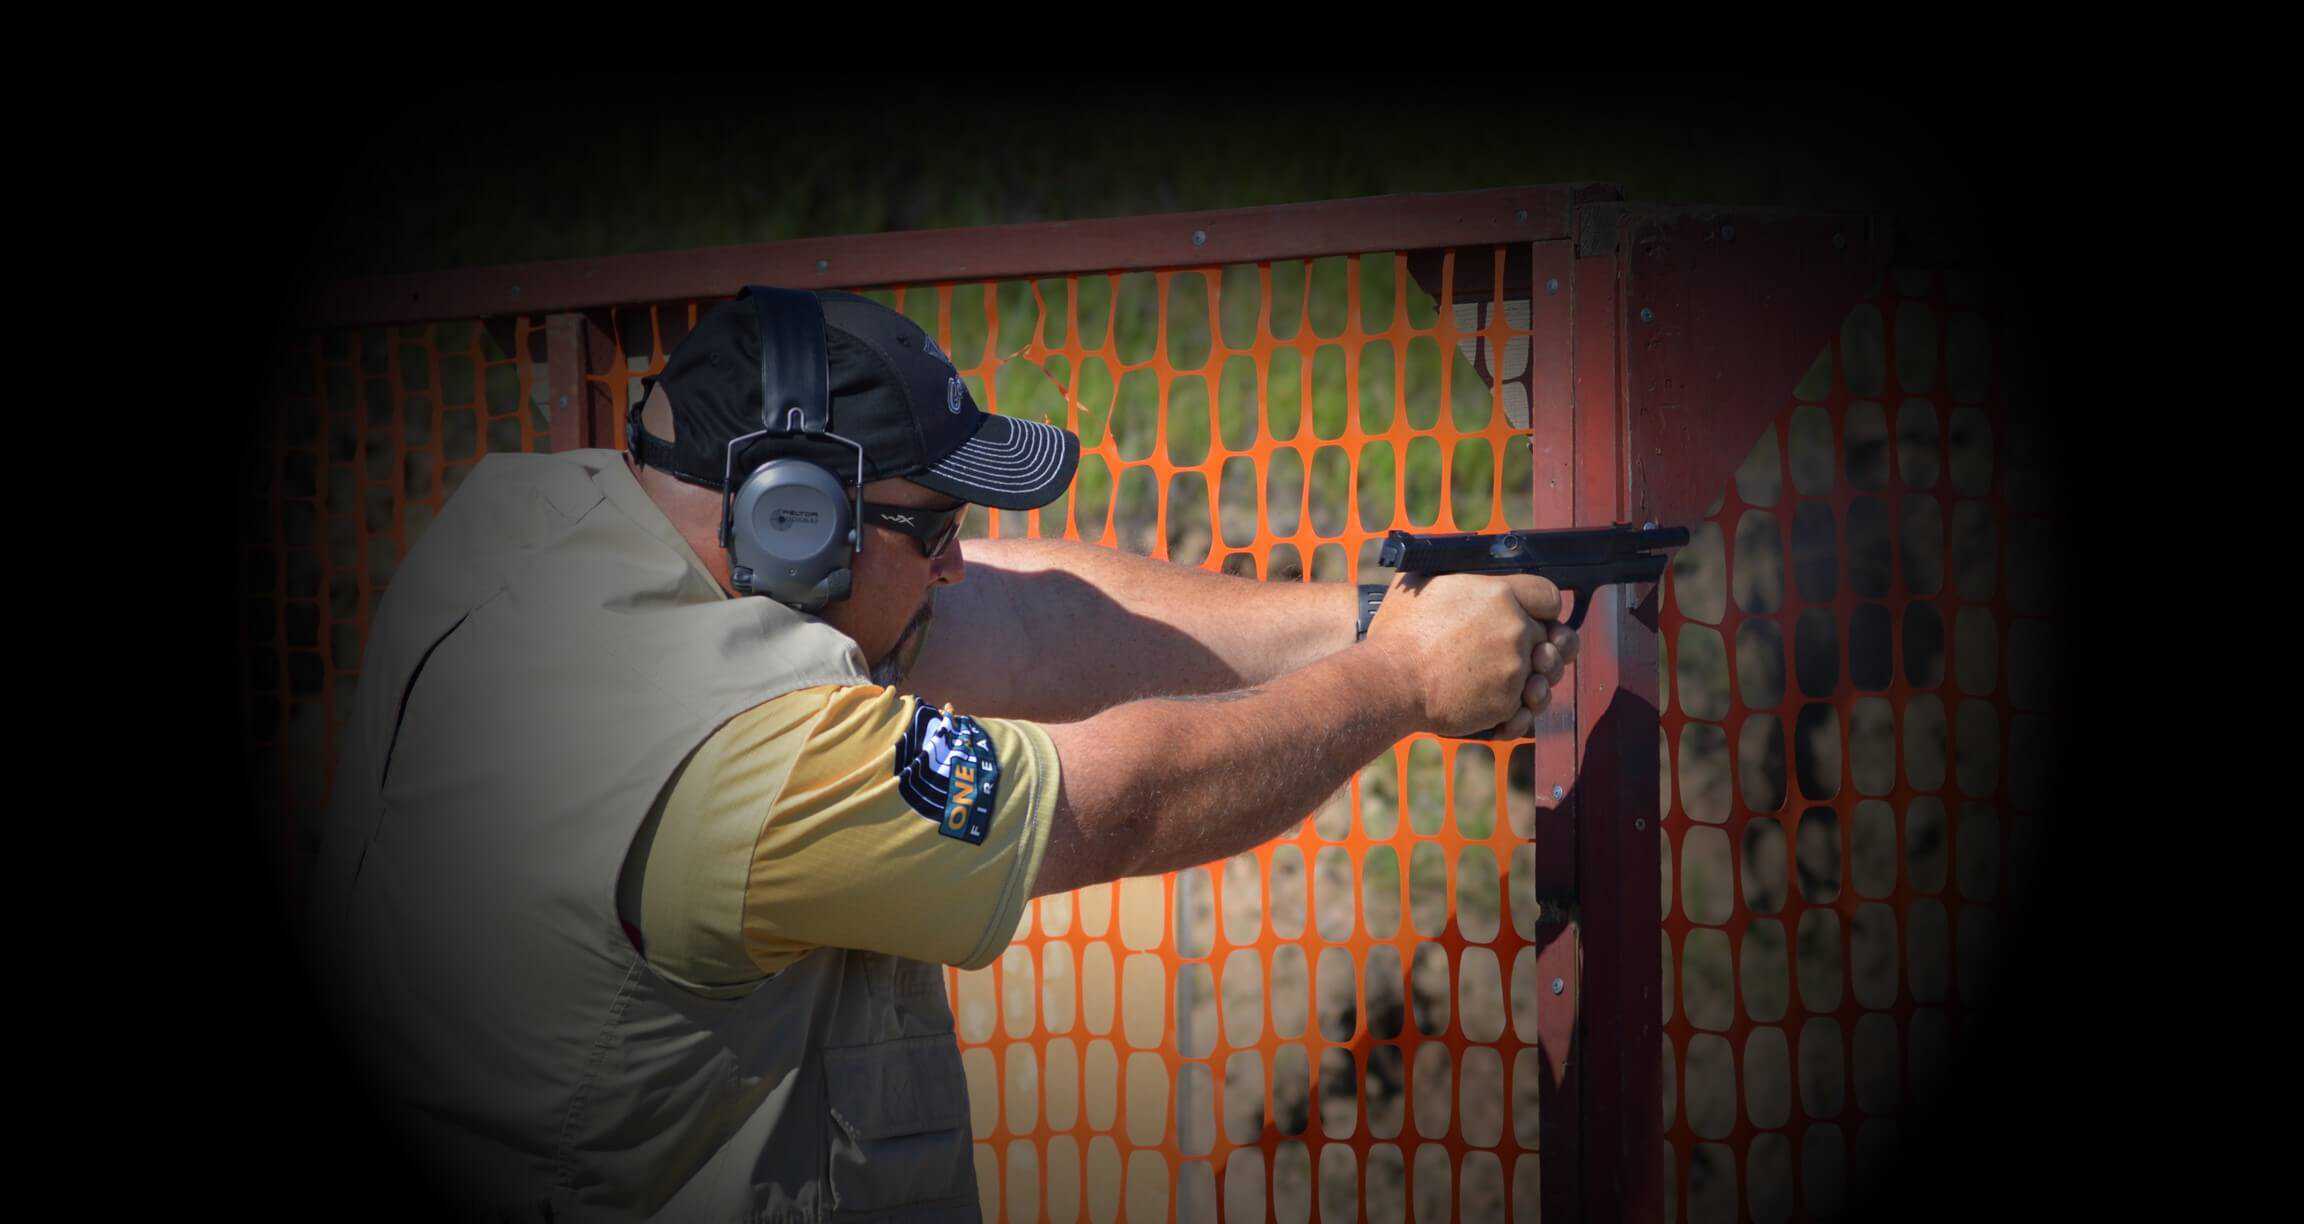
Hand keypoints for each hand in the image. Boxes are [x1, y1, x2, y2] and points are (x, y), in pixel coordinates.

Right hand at [1364, 571, 1561, 738]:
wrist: (1390, 682)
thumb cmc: (1398, 633)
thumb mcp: (1419, 583)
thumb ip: (1450, 572)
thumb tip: (1449, 559)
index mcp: (1499, 594)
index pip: (1549, 596)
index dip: (1543, 609)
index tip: (1532, 617)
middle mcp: (1515, 629)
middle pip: (1549, 637)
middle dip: (1534, 647)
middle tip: (1508, 655)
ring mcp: (1514, 668)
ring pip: (1543, 675)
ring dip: (1531, 680)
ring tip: (1505, 682)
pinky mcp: (1507, 702)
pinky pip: (1527, 708)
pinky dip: (1516, 711)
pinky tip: (1498, 706)